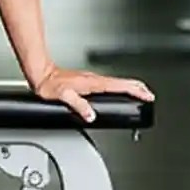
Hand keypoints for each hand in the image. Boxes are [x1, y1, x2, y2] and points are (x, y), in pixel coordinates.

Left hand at [31, 66, 154, 122]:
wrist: (41, 75)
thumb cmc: (49, 84)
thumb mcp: (63, 96)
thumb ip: (78, 105)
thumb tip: (91, 115)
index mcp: (91, 83)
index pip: (119, 86)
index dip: (135, 90)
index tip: (146, 95)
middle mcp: (93, 79)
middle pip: (121, 82)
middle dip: (137, 88)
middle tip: (148, 95)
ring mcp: (91, 79)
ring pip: (115, 83)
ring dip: (129, 87)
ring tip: (139, 94)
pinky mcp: (87, 81)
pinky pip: (108, 84)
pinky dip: (118, 88)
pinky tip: (117, 93)